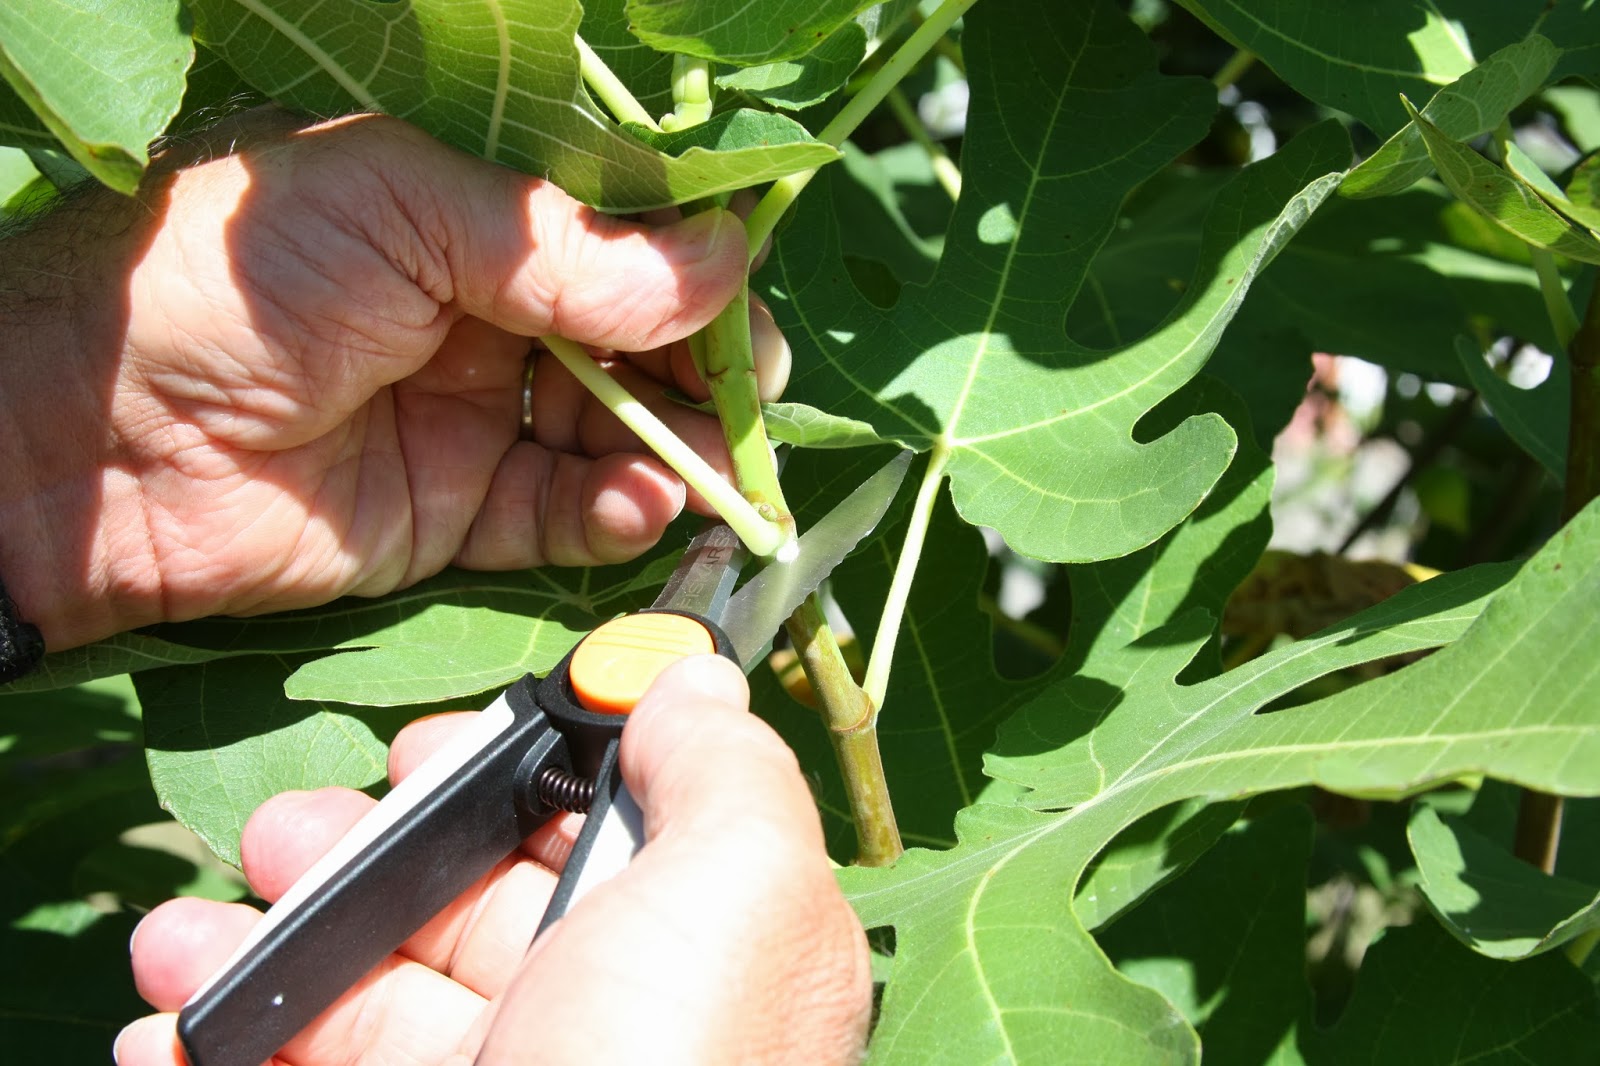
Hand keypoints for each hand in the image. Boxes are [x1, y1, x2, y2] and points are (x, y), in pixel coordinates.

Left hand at [0, 109, 788, 649]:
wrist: (86, 443)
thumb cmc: (231, 280)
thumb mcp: (400, 211)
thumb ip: (562, 247)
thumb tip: (721, 263)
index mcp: (471, 210)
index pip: (618, 231)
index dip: (689, 262)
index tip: (739, 293)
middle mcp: (489, 310)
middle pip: (637, 339)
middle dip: (703, 366)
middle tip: (748, 396)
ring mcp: (479, 413)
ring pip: (620, 431)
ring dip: (680, 448)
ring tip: (715, 466)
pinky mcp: (461, 512)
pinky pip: (567, 514)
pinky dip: (616, 513)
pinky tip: (640, 502)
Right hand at [117, 656, 870, 1064]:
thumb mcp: (743, 889)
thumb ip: (724, 769)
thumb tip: (691, 676)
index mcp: (693, 948)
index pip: (597, 834)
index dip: (513, 777)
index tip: (429, 749)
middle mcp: (602, 1019)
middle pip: (467, 906)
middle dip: (362, 852)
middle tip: (285, 830)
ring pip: (368, 992)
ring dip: (265, 944)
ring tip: (183, 937)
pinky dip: (229, 1041)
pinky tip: (174, 1025)